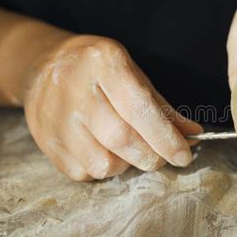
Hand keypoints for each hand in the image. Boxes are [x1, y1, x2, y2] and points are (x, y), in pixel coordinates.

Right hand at [23, 35, 202, 180]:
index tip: (184, 156)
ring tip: (127, 147)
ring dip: (127, 164)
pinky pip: (85, 172)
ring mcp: (56, 118)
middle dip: (152, 156)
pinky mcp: (47, 143)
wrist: (43, 68)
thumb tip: (193, 136)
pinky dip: (104, 168)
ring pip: (104, 163)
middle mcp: (76, 89)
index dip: (166, 137)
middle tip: (161, 156)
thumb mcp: (133, 75)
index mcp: (105, 63)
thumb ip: (162, 108)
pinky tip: (103, 148)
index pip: (140, 108)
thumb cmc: (99, 72)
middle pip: (122, 139)